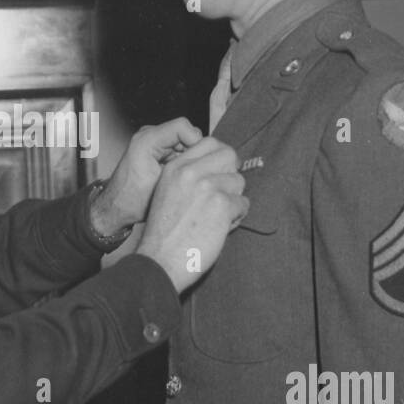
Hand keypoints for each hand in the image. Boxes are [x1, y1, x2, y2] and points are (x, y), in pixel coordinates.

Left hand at [90, 118, 204, 236]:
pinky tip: (178, 175)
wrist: (118, 207)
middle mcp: (149, 136)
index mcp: (147, 139)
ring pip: (185, 142)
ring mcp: (153, 142)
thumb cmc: (131, 199)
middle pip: (186, 133)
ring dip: (189, 157)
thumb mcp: (161, 183)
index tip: (197, 161)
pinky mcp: (157, 149)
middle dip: (193, 151)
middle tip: (192, 171)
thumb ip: (182, 165)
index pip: (183, 126)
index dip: (196, 143)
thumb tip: (203, 154)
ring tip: (183, 175)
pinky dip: (183, 161)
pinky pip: (179, 149)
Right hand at [135, 137, 247, 292]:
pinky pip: (243, 204)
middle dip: (230, 174)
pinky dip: (235, 218)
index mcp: (175, 168)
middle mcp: (190, 172)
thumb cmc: (164, 234)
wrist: (159, 260)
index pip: (209, 143)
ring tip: (216, 217)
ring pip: (238, 181)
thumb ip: (188, 177)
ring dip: (233, 200)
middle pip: (229, 155)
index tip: (218, 174)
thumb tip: (218, 168)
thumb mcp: (167, 193)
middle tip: (224, 194)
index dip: (219, 158)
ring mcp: (207, 187)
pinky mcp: (221, 206)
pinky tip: (218, 228)